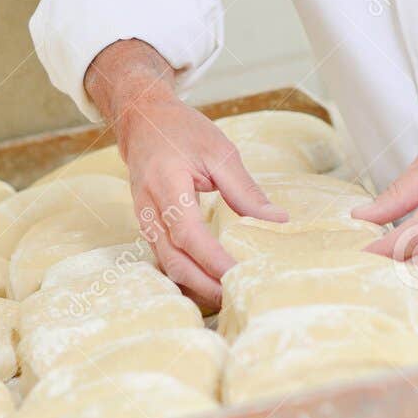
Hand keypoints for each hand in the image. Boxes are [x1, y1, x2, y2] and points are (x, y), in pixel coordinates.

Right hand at [116, 89, 286, 308]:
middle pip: (173, 259)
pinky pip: (164, 257)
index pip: (188, 233)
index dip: (212, 259)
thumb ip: (244, 189)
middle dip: (205, 284)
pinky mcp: (147, 226)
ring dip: (195, 284)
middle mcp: (148, 207)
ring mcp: (143, 219)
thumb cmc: (181, 131)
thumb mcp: (219, 151)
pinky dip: (186, 273)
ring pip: (166, 264)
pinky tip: (208, 282)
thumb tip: (277, 220)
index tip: (238, 274)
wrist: (141, 120)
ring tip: (227, 296)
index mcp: (166, 183)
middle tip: (237, 297)